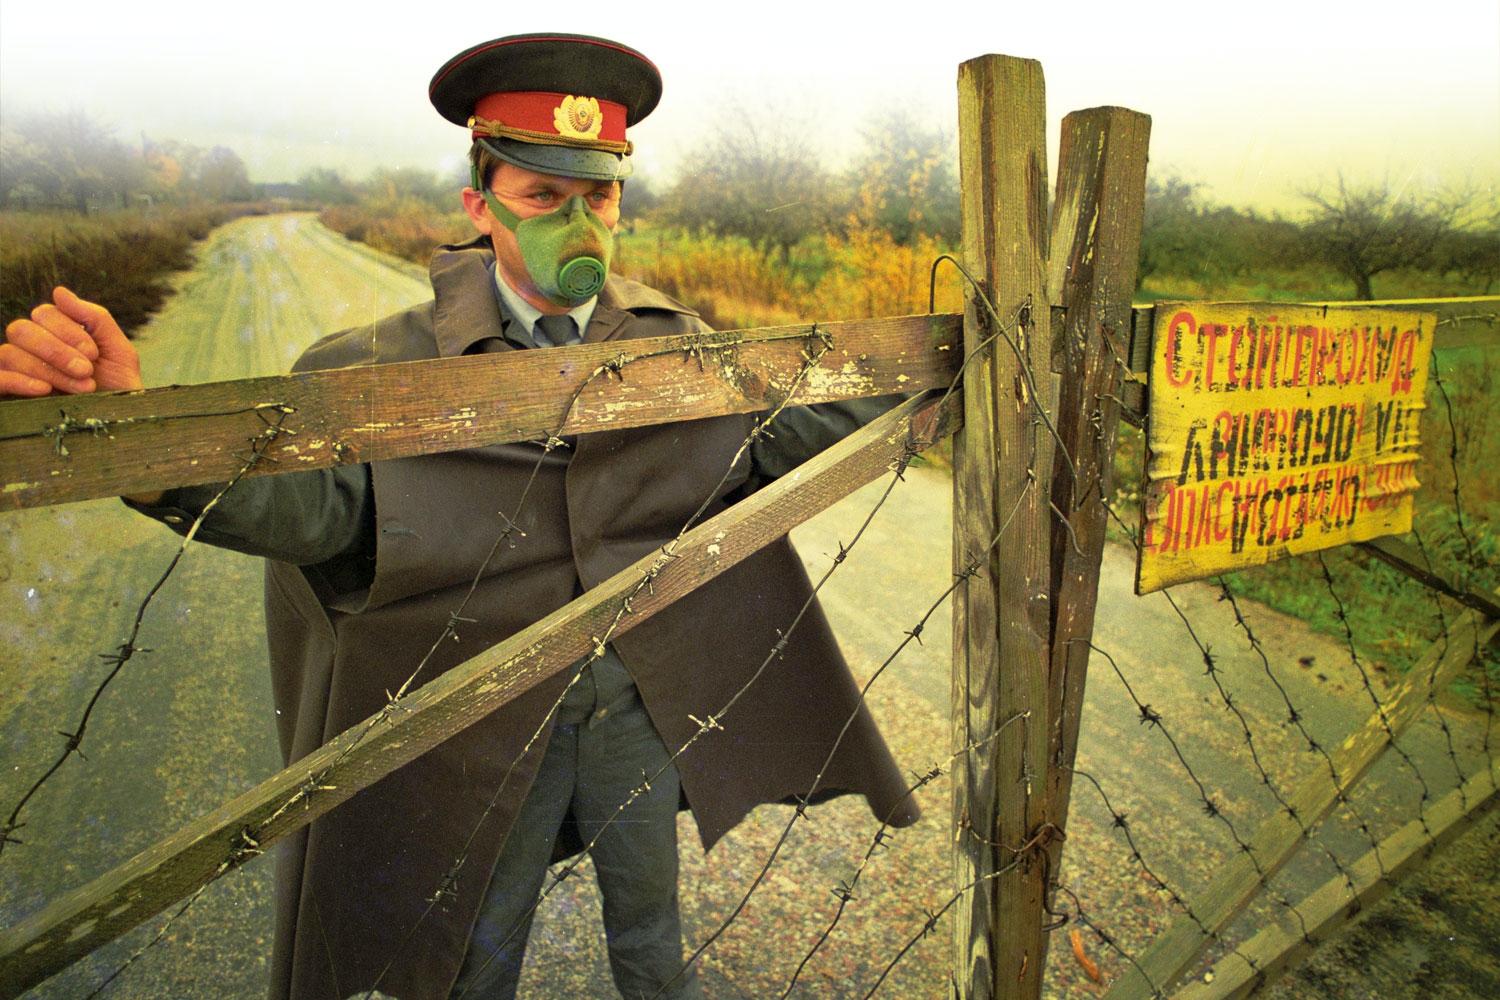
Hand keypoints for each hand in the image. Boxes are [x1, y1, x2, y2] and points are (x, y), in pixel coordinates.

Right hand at [1, 287, 142, 396]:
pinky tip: (45, 390)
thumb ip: (94, 318)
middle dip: (57, 350)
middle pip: (21, 329)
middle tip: (86, 371)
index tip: (94, 354)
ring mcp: (16, 369)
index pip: (44, 313)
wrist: (120, 421)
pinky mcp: (7, 392)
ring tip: (82, 388)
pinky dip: (19, 381)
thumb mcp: (117, 350)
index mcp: (54, 332)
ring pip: (11, 353)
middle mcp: (30, 347)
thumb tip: (59, 291)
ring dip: (50, 370)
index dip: (68, 330)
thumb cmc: (118, 387)